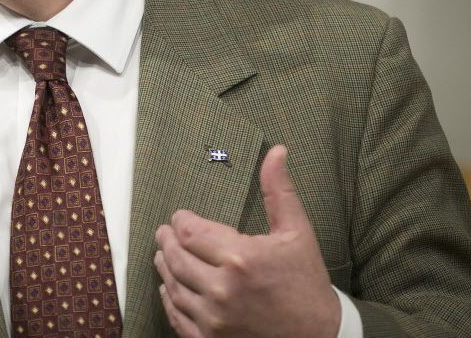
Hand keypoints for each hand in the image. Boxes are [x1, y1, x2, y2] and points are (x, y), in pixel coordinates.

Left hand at [154, 145, 339, 337]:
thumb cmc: (307, 284)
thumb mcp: (297, 233)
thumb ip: (279, 191)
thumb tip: (276, 152)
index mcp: (241, 258)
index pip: (189, 232)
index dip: (179, 221)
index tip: (180, 217)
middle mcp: (223, 289)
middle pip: (175, 257)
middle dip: (166, 241)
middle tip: (163, 233)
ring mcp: (214, 319)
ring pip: (173, 286)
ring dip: (164, 267)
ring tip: (164, 255)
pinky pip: (177, 317)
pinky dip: (170, 300)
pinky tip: (170, 288)